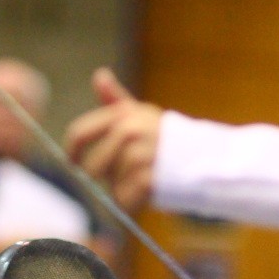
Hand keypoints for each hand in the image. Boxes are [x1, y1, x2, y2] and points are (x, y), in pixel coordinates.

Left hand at [63, 68, 162, 213]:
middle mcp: (129, 131)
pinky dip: (131, 203)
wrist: (207, 159)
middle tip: (124, 175)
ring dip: (122, 189)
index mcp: (124, 115)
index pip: (81, 133)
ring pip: (110, 184)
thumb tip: (99, 75)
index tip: (73, 163)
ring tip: (144, 180)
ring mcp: (139, 155)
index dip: (72, 151)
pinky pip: (123, 198)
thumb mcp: (143, 115)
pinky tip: (147, 194)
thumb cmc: (168, 139)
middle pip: (93, 166)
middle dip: (103, 177)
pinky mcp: (148, 179)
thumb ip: (116, 100)